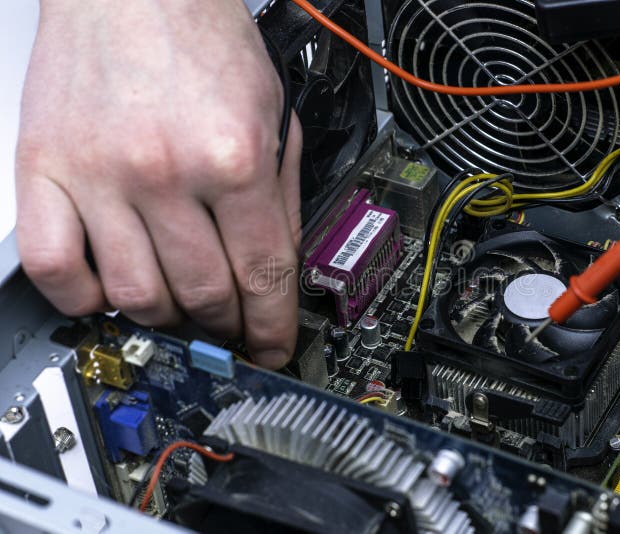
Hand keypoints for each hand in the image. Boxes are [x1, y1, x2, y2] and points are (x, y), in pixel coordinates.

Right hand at [16, 0, 301, 367]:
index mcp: (235, 158)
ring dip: (164, 317)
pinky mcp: (43, 170)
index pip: (262, 276)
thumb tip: (278, 269)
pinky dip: (82, 297)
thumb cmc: (201, 37)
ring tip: (176, 306)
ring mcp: (99, 175)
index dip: (272, 327)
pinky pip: (53, 268)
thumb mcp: (274, 113)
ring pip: (134, 296)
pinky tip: (106, 288)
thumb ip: (280, 196)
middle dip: (225, 323)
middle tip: (228, 323)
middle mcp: (166, 172)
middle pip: (204, 295)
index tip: (271, 347)